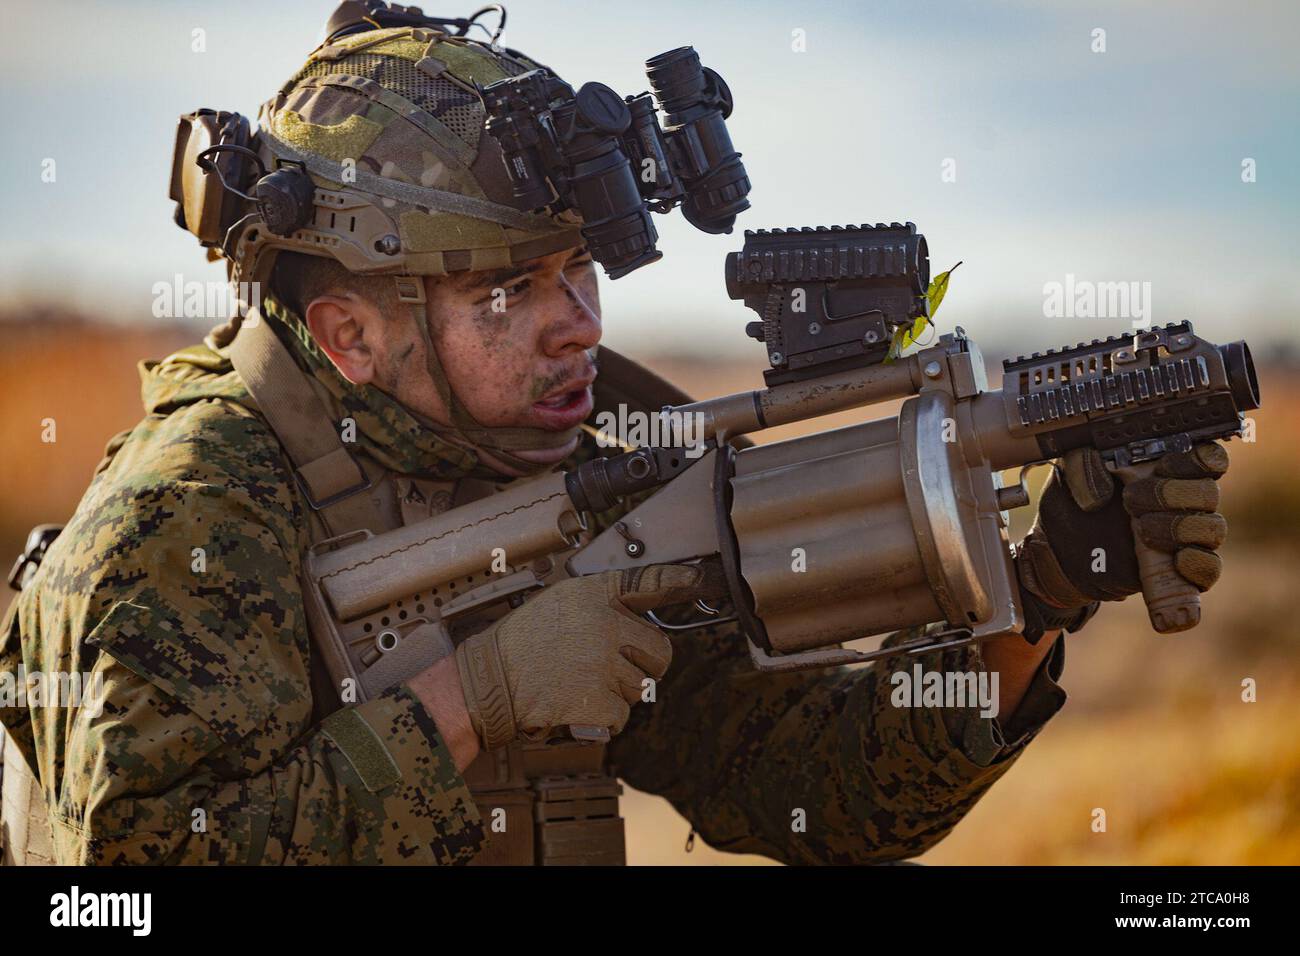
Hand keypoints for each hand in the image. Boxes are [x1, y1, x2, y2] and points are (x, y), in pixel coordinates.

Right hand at [454, 565, 703, 749]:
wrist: (488, 681)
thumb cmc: (523, 643)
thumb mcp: (561, 604)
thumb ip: (602, 605)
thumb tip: (640, 619)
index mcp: (594, 595)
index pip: (649, 582)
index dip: (680, 581)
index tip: (700, 578)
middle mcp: (604, 624)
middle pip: (660, 653)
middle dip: (642, 665)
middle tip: (606, 666)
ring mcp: (601, 662)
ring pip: (640, 688)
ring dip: (617, 693)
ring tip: (579, 682)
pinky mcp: (596, 699)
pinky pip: (621, 715)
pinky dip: (603, 719)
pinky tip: (576, 704)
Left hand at [1015, 442, 1229, 640]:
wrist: (1059, 551)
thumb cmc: (1074, 503)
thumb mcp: (1069, 474)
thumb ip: (1083, 466)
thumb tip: (1102, 493)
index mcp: (1167, 467)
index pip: (1206, 458)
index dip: (1195, 460)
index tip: (1163, 467)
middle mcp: (1186, 498)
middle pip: (1208, 493)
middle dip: (1172, 495)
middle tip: (1132, 500)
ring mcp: (1187, 535)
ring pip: (1212, 529)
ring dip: (1180, 528)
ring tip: (1142, 529)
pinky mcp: (1182, 568)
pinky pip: (1209, 568)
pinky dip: (1198, 564)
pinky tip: (1178, 560)